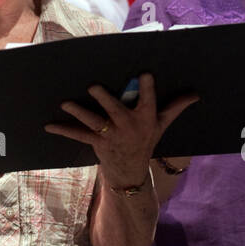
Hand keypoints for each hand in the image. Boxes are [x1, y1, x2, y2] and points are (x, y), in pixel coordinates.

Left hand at [45, 74, 197, 188]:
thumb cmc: (146, 140)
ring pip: (93, 122)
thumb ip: (175, 106)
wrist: (130, 171)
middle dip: (105, 99)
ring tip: (65, 104)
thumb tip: (195, 94)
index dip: (146, 88)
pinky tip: (49, 125)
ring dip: (78, 113)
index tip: (144, 73)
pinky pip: (78, 135)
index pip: (148, 100)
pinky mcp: (96, 142)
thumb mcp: (161, 124)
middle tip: (94, 87)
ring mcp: (110, 135)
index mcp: (144, 118)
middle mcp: (127, 126)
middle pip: (115, 110)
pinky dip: (63, 131)